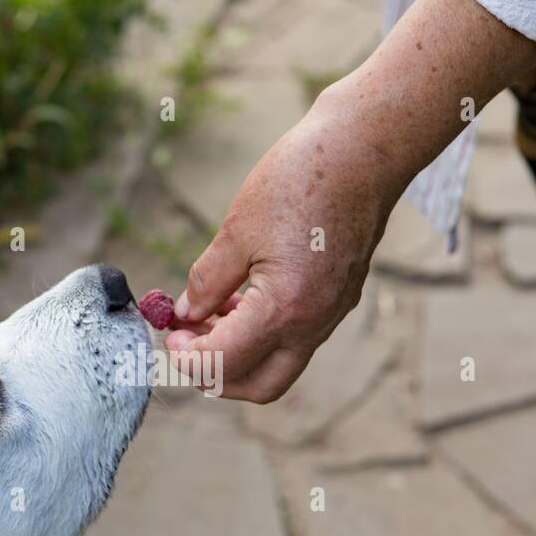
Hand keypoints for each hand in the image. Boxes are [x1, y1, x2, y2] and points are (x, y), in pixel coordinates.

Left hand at [164, 87, 402, 402]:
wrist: (365, 149)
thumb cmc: (302, 179)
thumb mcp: (237, 229)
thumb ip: (207, 281)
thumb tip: (185, 314)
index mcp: (284, 308)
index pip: (224, 363)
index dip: (187, 356)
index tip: (170, 334)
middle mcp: (313, 323)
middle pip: (260, 386)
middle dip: (217, 377)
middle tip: (188, 345)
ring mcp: (332, 313)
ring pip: (281, 363)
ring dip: (241, 354)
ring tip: (211, 315)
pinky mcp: (340, 298)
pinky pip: (299, 336)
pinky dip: (265, 333)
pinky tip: (244, 298)